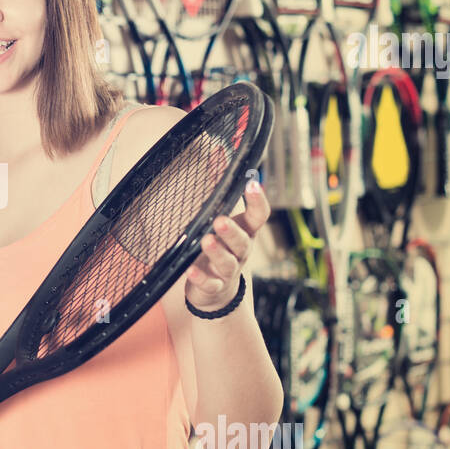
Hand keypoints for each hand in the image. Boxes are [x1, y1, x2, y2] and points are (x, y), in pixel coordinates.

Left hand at [185, 178, 268, 311]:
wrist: (217, 292)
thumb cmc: (220, 248)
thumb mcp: (220, 222)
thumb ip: (218, 192)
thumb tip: (215, 156)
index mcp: (244, 233)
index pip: (258, 217)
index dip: (258, 201)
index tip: (252, 184)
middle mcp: (240, 252)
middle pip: (242, 242)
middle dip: (232, 231)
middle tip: (220, 221)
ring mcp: (227, 271)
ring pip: (227, 263)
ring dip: (217, 252)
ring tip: (206, 240)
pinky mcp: (214, 287)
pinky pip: (209, 284)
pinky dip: (201, 278)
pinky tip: (191, 270)